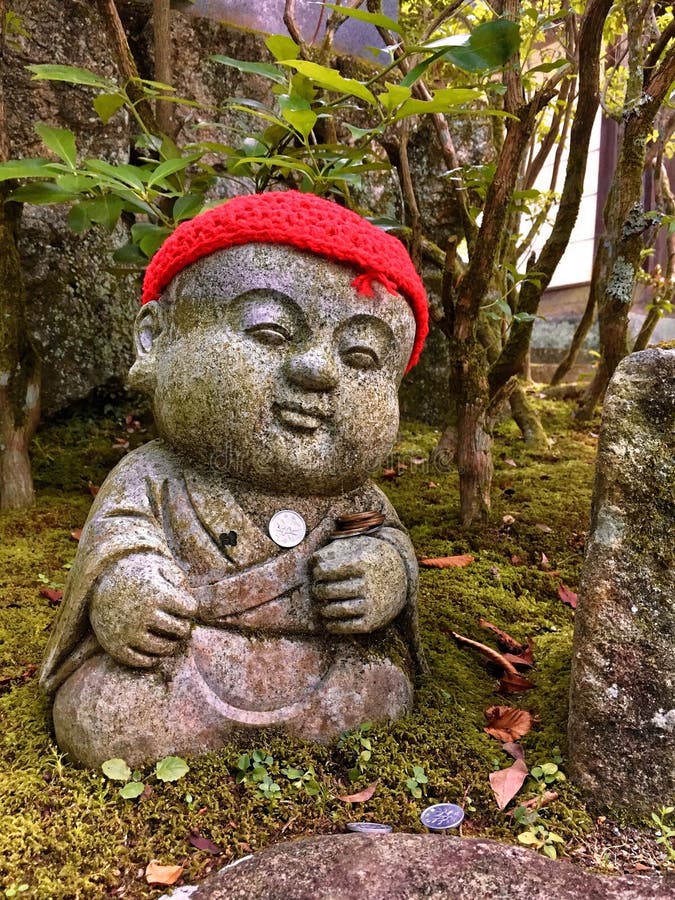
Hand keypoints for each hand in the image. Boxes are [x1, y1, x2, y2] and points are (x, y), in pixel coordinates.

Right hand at [90, 553, 196, 667]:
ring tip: (171, 642)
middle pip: (179, 629)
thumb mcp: (155, 565)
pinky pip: (139, 661)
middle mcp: (143, 614)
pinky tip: (154, 655)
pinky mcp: (115, 646)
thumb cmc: (134, 574)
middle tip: (180, 627)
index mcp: (156, 594)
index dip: (190, 608)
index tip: (185, 608)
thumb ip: (177, 576)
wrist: (96, 582)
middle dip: (183, 628)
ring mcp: (129, 632)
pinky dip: (150, 660)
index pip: (189, 609)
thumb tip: (187, 595)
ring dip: (171, 647)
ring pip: (162, 648)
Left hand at [310, 535, 406, 633]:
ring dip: (323, 608)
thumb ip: (333, 550)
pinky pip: (348, 627)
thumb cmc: (370, 558)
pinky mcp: (374, 621)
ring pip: (337, 609)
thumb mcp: (356, 546)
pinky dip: (334, 625)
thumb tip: (313, 562)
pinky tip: (328, 620)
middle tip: (317, 589)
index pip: (326, 570)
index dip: (317, 572)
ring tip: (322, 604)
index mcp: (362, 562)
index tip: (318, 572)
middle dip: (318, 590)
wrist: (402, 575)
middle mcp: (369, 583)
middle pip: (329, 590)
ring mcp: (373, 603)